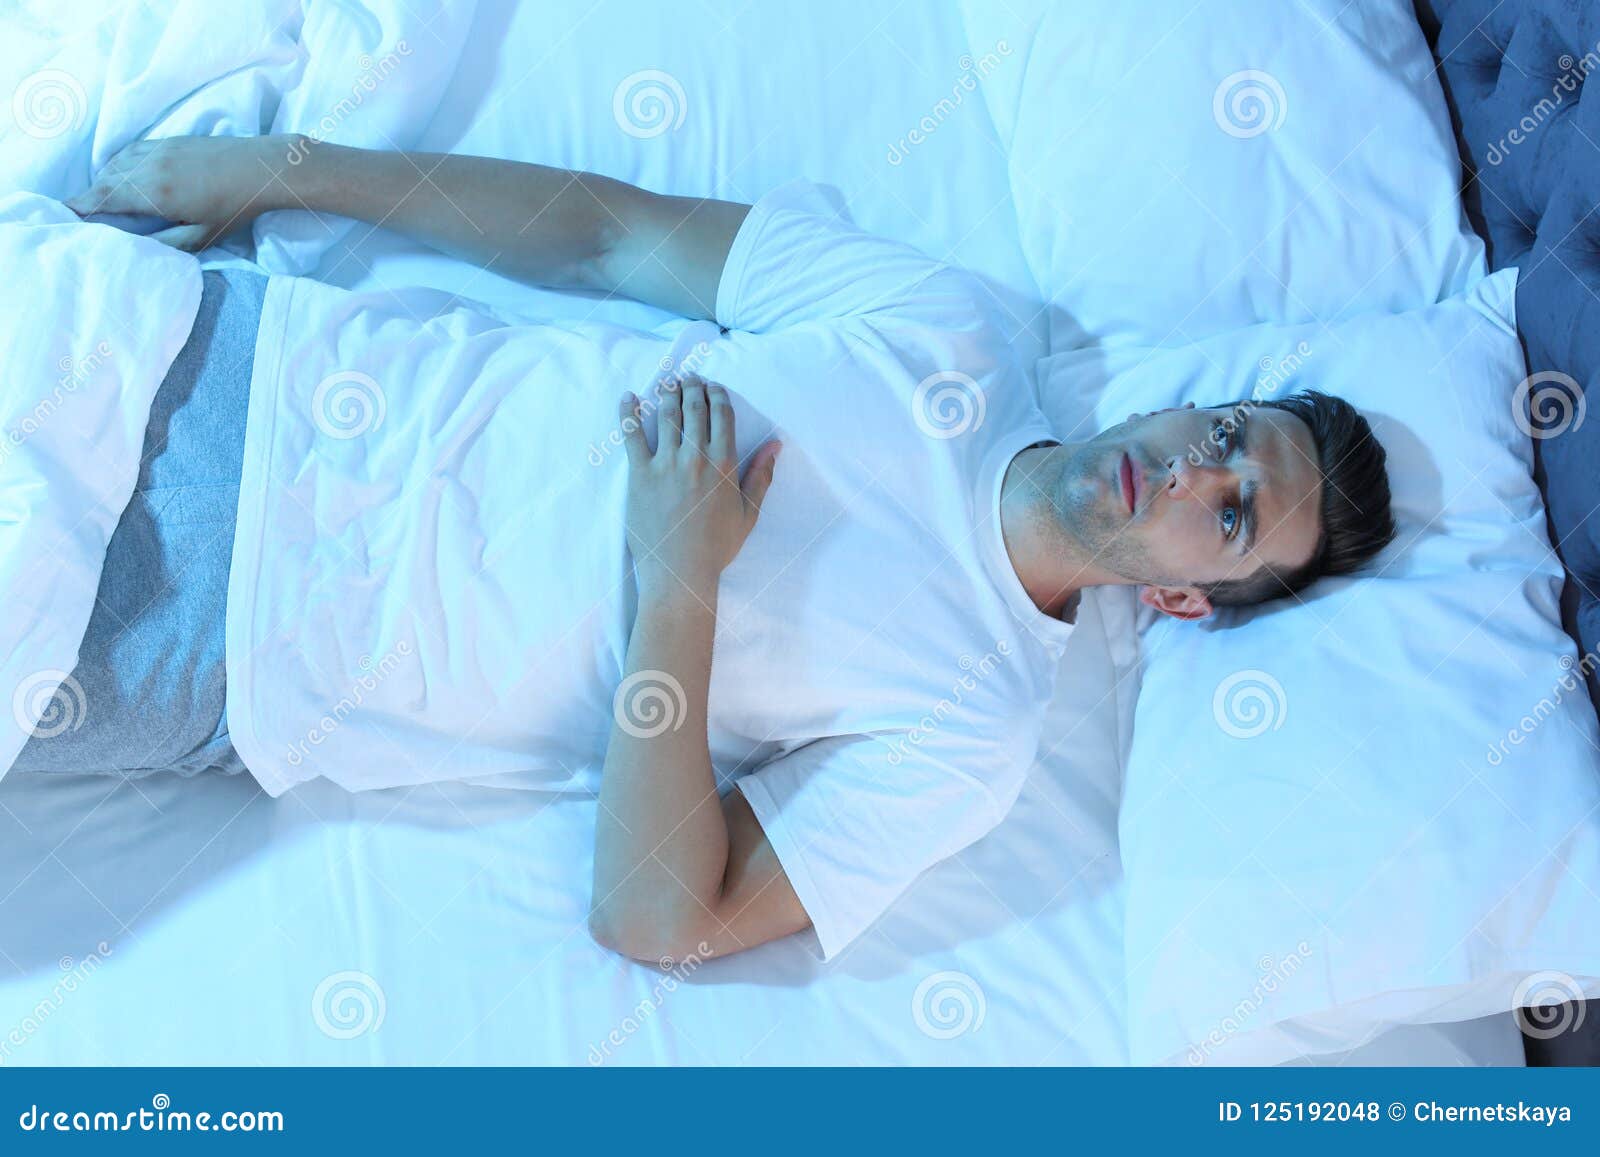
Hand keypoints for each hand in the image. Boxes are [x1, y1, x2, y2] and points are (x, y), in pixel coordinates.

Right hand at [64, 134, 306, 250]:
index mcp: (154, 194)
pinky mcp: (168, 140)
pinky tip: (123, 174)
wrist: (262, 168)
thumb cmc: (236, 208)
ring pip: (116, 163)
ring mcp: (157, 150)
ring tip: (100, 197)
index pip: (104, 199)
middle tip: (79, 211)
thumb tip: (138, 248)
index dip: (82, 207)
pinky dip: (120, 163)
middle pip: (105, 180)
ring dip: (104, 179)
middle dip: (90, 195)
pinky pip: (131, 150)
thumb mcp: (203, 236)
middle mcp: (148, 167)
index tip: (64, 214)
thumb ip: (167, 243)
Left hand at [620, 374, 779, 599]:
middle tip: (689, 377)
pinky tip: (628, 398)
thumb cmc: (717, 546)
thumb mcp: (749, 513)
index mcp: (724, 464)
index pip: (722, 414)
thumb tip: (775, 445)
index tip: (712, 386)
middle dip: (693, 386)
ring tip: (666, 381)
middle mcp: (696, 458)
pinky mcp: (640, 475)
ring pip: (667, 415)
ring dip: (667, 392)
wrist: (680, 572)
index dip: (717, 394)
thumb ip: (761, 475)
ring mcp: (666, 465)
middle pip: (694, 408)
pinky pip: (631, 435)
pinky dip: (629, 413)